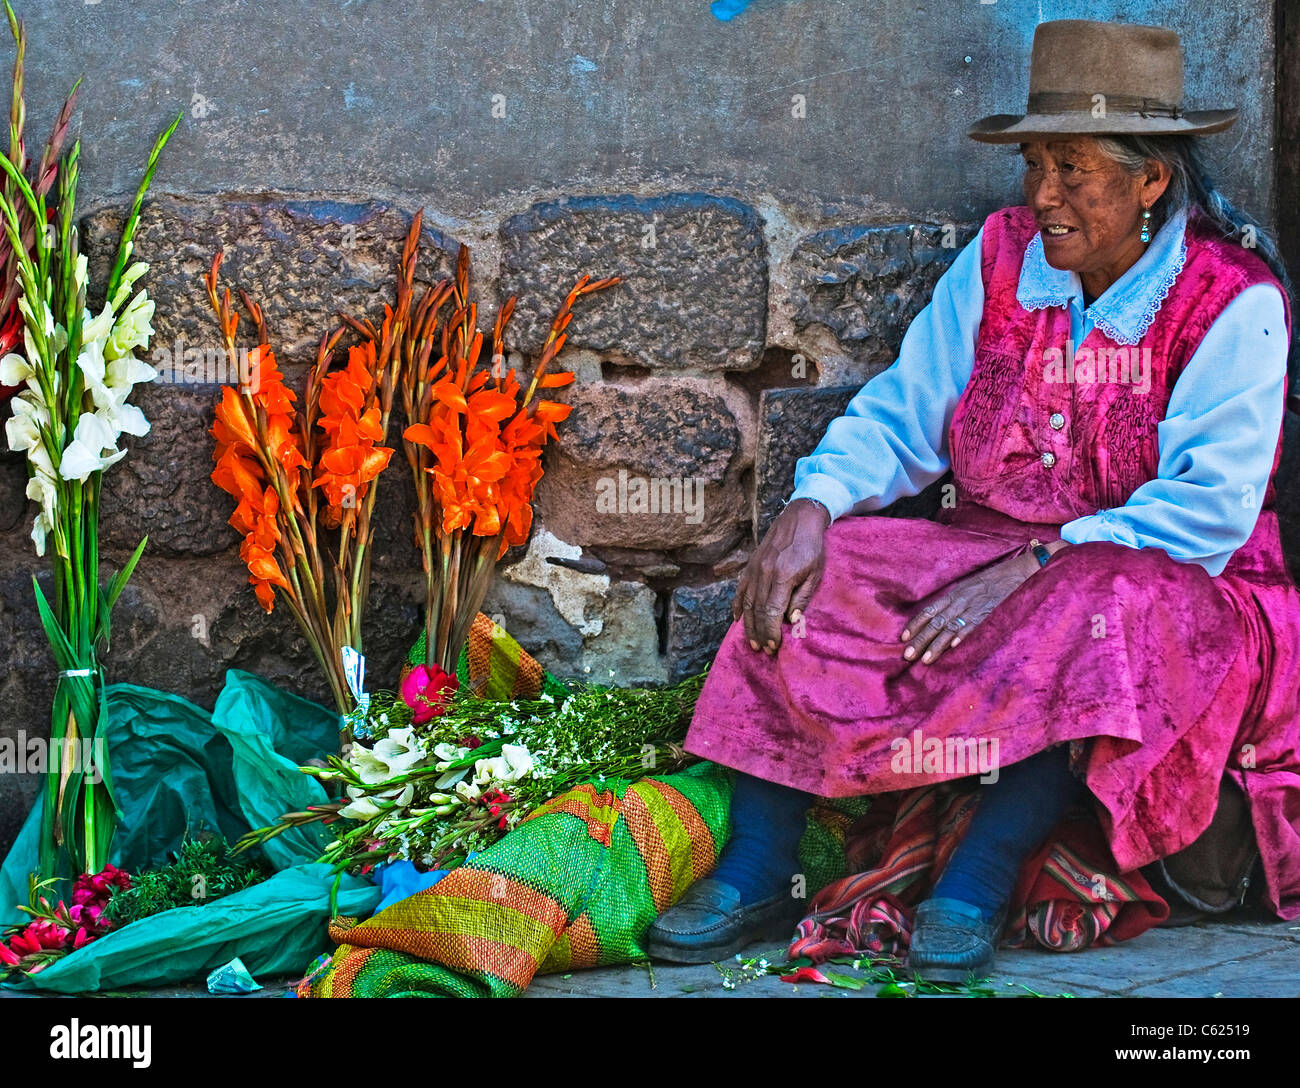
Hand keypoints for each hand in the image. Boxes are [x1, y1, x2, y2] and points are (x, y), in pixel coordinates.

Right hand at [733, 498, 831, 654]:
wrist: (798, 519)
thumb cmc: (812, 548)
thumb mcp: (814, 574)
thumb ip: (802, 598)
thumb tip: (790, 621)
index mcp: (781, 576)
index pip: (770, 612)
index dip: (770, 631)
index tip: (773, 646)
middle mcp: (763, 574)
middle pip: (756, 611)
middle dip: (759, 633)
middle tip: (763, 650)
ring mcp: (754, 569)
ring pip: (745, 603)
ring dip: (748, 625)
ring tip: (752, 642)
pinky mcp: (750, 566)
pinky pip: (740, 590)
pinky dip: (737, 607)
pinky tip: (738, 620)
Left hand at [899, 542, 1066, 666]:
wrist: (1018, 572)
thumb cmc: (992, 580)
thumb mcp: (968, 586)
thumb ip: (953, 600)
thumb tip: (938, 616)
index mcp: (954, 593)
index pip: (929, 610)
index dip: (916, 624)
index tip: (904, 637)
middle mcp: (961, 601)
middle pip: (935, 623)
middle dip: (920, 640)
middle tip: (906, 655)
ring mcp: (974, 608)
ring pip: (950, 629)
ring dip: (936, 646)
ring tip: (924, 660)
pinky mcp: (989, 614)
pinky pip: (973, 627)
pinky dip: (963, 637)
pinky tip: (953, 649)